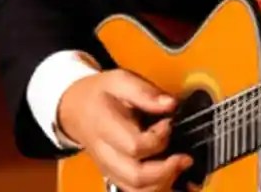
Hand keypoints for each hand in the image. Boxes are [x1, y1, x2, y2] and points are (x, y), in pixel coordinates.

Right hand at [57, 70, 192, 191]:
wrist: (76, 109)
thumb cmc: (99, 95)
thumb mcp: (119, 80)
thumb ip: (144, 92)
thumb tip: (170, 104)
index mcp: (104, 126)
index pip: (134, 145)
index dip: (158, 139)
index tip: (169, 124)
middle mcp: (105, 153)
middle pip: (136, 177)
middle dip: (166, 171)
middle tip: (184, 157)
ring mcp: (110, 168)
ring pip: (137, 190)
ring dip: (164, 183)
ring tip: (180, 167)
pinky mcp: (116, 176)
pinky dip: (158, 189)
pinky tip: (174, 179)